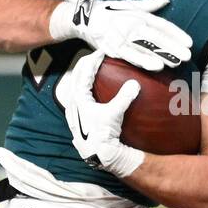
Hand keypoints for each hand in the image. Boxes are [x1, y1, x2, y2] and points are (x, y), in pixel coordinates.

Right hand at [49, 0, 190, 71]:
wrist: (83, 17)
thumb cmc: (109, 11)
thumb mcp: (130, 5)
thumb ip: (150, 5)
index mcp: (138, 14)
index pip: (161, 24)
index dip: (176, 33)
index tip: (189, 42)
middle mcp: (131, 23)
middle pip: (155, 36)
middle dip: (172, 46)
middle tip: (188, 55)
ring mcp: (121, 35)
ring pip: (144, 46)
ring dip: (161, 55)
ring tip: (176, 63)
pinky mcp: (112, 47)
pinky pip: (129, 55)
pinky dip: (143, 60)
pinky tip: (156, 66)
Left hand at [62, 53, 145, 177]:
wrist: (99, 156)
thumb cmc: (104, 135)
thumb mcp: (114, 114)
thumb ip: (124, 97)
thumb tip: (135, 83)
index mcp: (78, 98)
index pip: (84, 73)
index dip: (93, 60)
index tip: (101, 51)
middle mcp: (72, 104)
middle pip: (76, 77)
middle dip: (85, 65)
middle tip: (95, 56)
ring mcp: (73, 113)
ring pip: (74, 88)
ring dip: (82, 78)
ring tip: (92, 72)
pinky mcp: (77, 121)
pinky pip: (77, 99)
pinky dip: (83, 90)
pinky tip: (91, 94)